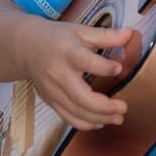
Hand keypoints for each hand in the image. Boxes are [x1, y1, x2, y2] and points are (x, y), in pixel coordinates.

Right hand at [18, 18, 132, 130]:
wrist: (26, 48)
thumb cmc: (57, 38)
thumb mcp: (81, 31)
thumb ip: (106, 35)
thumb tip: (130, 34)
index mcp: (68, 52)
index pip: (86, 62)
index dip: (104, 67)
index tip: (119, 69)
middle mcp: (58, 74)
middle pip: (80, 97)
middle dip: (104, 106)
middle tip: (124, 107)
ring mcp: (52, 91)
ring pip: (75, 112)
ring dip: (99, 119)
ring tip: (118, 118)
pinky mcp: (50, 101)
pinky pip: (68, 118)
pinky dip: (85, 124)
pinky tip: (101, 122)